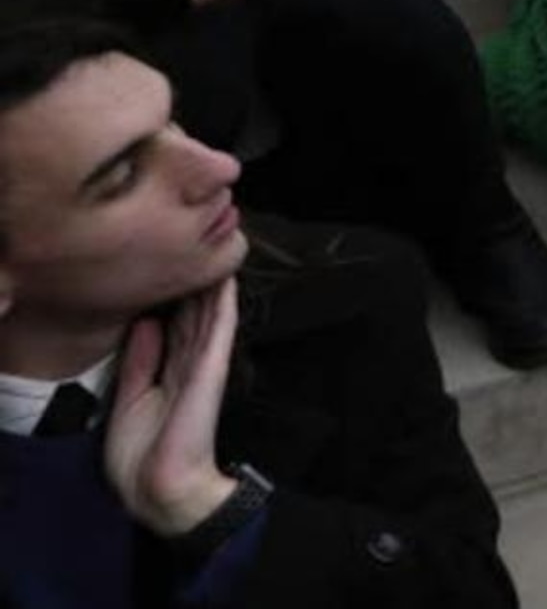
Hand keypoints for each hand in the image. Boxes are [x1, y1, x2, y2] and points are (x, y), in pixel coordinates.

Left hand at [104, 280, 239, 539]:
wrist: (159, 489)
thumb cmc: (141, 456)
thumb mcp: (129, 401)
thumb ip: (139, 362)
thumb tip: (144, 323)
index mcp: (168, 376)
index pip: (174, 331)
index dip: (174, 302)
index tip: (172, 272)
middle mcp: (187, 368)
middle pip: (193, 319)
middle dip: (195, 287)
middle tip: (199, 250)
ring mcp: (201, 369)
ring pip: (208, 318)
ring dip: (212, 287)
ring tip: (216, 254)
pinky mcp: (209, 373)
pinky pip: (217, 334)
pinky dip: (222, 307)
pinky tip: (225, 282)